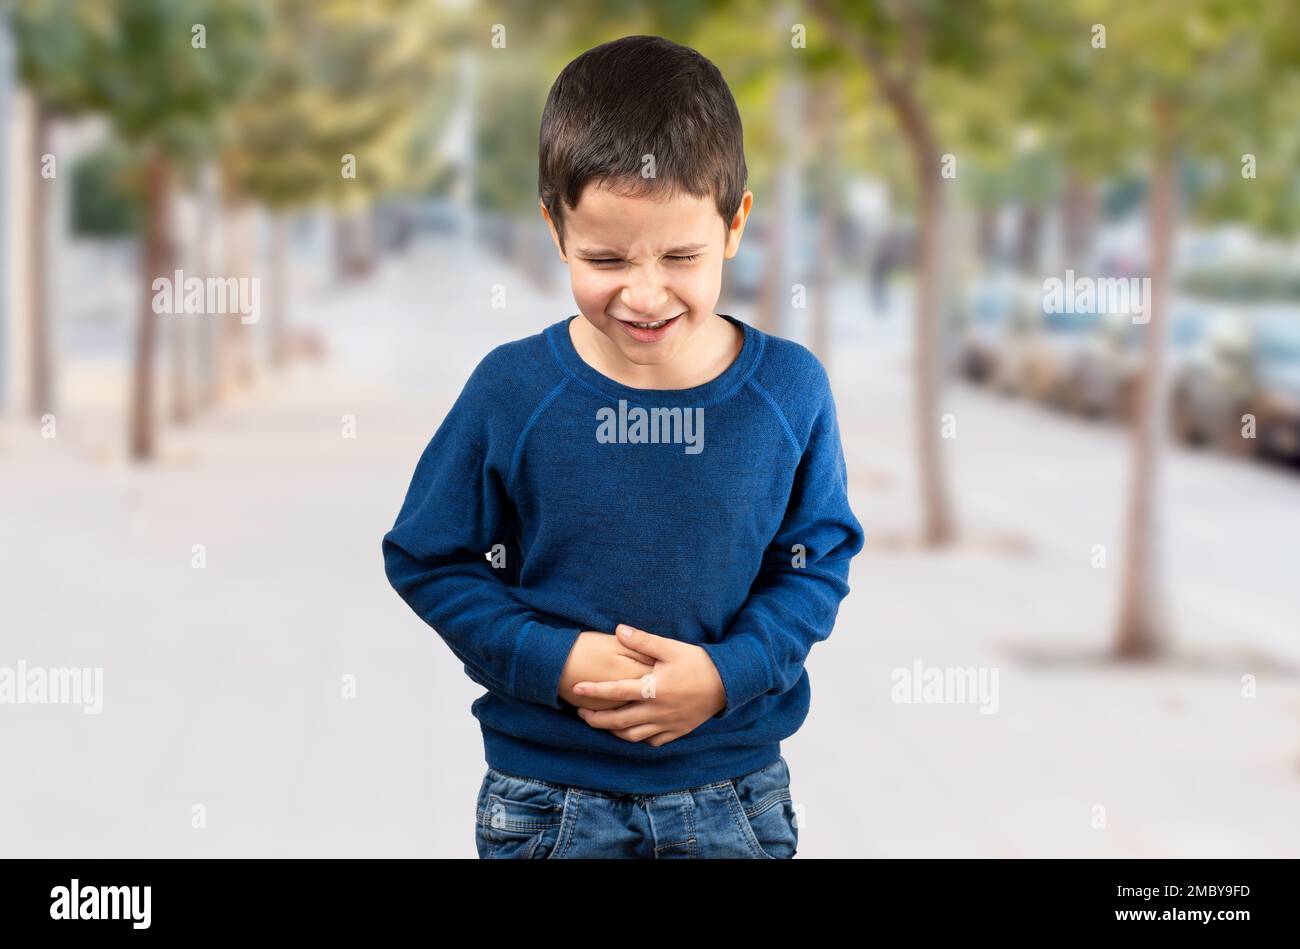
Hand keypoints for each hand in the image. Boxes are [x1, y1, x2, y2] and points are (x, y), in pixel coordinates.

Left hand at [571, 624, 726, 746]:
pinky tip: (630, 731)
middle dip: (595, 719)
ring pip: (632, 736)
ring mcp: (667, 724)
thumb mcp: (671, 647)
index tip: (576, 690)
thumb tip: (618, 630)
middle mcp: (658, 711)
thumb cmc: (698, 662)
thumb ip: (644, 641)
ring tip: (601, 722)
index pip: (616, 692)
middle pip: (618, 722)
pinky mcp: (677, 731)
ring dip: (612, 731)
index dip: (594, 692)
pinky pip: (652, 741)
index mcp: (654, 689)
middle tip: (580, 713)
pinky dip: (637, 738)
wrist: (728, 684)